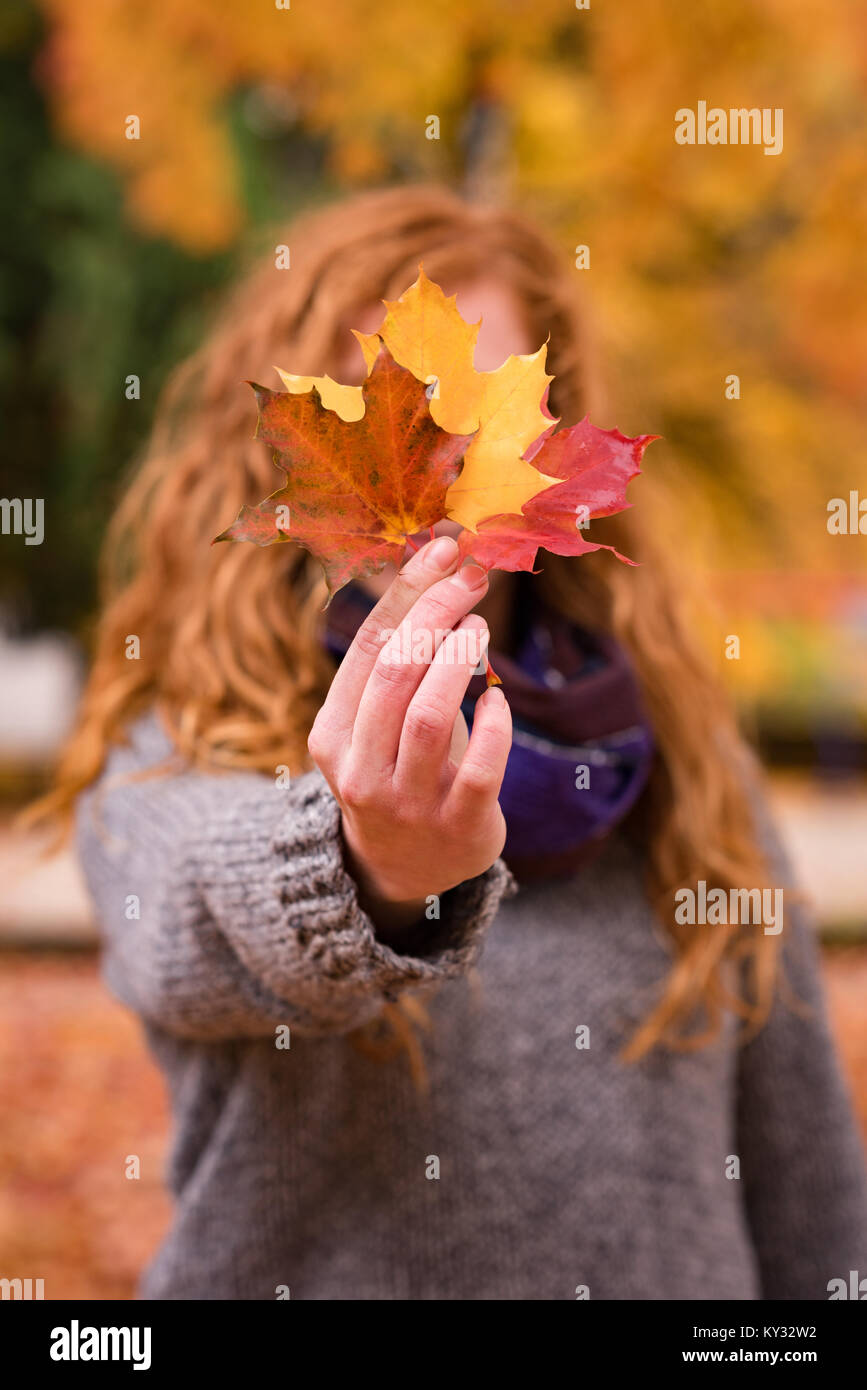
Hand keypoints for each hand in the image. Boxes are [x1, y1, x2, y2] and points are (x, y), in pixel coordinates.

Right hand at [308, 536, 511, 934]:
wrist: (406, 868)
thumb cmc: (398, 769)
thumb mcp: (380, 722)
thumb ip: (399, 660)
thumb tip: (440, 568)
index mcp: (332, 735)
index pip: (367, 647)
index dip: (408, 590)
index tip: (445, 548)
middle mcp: (360, 769)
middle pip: (396, 671)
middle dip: (438, 612)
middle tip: (473, 579)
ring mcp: (406, 802)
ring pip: (429, 716)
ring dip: (461, 659)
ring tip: (481, 629)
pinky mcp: (457, 826)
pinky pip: (479, 767)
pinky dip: (495, 725)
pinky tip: (499, 701)